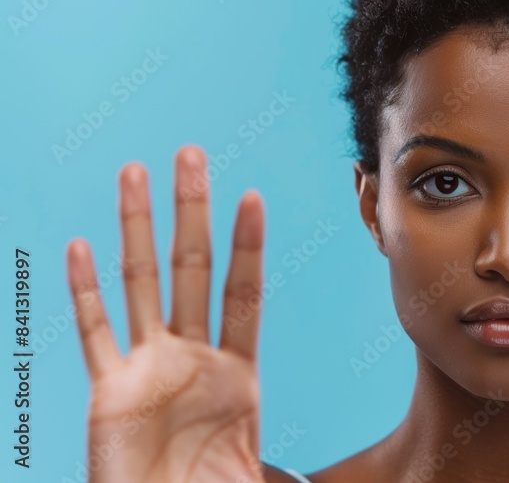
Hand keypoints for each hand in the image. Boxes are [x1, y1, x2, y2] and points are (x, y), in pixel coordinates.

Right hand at [66, 146, 267, 481]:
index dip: (246, 246)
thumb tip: (329, 475)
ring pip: (141, 283)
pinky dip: (85, 292)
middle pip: (192, 269)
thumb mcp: (259, 475)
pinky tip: (82, 247)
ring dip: (136, 227)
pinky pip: (94, 334)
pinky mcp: (108, 392)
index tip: (252, 197)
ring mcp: (148, 369)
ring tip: (136, 173)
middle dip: (192, 210)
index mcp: (236, 374)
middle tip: (192, 155)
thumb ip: (289, 466)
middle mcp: (191, 359)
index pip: (243, 294)